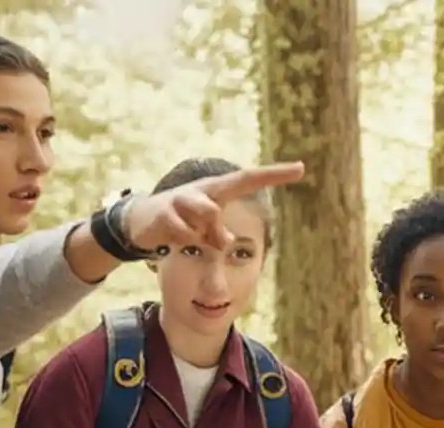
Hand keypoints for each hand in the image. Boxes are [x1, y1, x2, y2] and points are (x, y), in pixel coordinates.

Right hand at [123, 161, 304, 251]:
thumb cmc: (184, 222)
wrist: (142, 221)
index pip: (248, 178)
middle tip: (206, 240)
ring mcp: (180, 199)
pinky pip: (184, 233)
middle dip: (213, 230)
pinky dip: (182, 241)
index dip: (274, 175)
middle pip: (217, 209)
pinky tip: (173, 237)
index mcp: (216, 189)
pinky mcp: (164, 213)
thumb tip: (227, 243)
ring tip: (188, 236)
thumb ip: (219, 235)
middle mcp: (201, 190)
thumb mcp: (205, 230)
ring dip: (199, 235)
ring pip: (204, 216)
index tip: (300, 168)